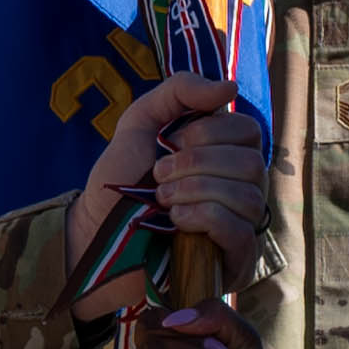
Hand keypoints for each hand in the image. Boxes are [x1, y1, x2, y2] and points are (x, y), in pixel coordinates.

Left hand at [69, 77, 267, 317]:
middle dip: (198, 163)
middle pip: (251, 162)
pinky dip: (205, 218)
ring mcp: (242, 226)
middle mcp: (242, 188)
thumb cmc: (121, 181)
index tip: (172, 142)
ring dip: (197, 190)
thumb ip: (179, 92)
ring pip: (248, 196)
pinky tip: (176, 220)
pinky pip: (241, 232)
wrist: (97, 233)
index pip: (248, 130)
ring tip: (162, 200)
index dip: (210, 131)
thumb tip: (231, 87)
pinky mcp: (235, 261)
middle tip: (159, 175)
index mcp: (227, 156)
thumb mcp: (140, 123)